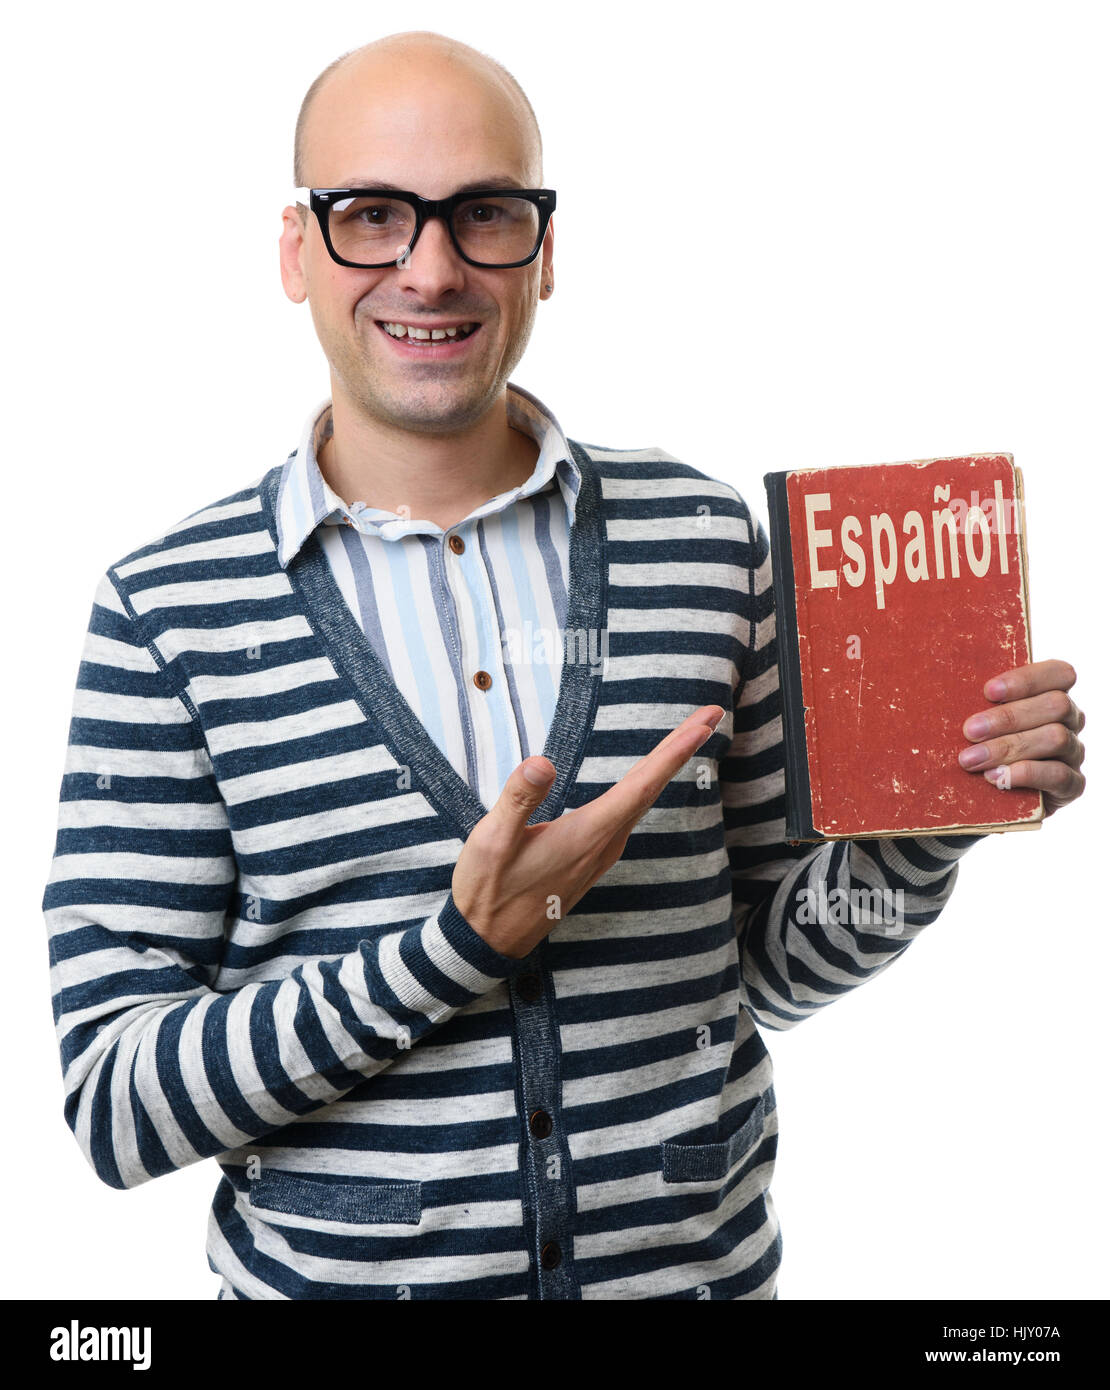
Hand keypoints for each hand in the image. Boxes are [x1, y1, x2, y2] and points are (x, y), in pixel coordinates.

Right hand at [452, 704, 725, 958]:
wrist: (488, 940)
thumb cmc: (488, 889)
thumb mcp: (493, 841)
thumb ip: (519, 799)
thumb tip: (541, 762)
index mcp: (587, 834)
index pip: (642, 784)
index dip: (675, 752)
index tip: (704, 724)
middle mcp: (604, 844)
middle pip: (651, 788)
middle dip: (681, 748)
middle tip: (710, 714)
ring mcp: (601, 854)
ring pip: (642, 801)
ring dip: (666, 766)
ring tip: (686, 736)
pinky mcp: (592, 859)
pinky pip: (629, 814)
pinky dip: (646, 786)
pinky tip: (645, 779)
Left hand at [957, 659, 1085, 815]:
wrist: (996, 796)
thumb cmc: (983, 745)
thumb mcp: (982, 720)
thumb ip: (979, 703)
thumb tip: (944, 685)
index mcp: (1052, 695)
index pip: (1060, 674)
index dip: (1027, 679)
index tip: (988, 691)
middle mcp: (1070, 720)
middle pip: (1056, 705)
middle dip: (1008, 717)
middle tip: (969, 730)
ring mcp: (1074, 753)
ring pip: (1056, 738)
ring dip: (1009, 747)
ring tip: (971, 760)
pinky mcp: (1072, 785)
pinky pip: (1059, 775)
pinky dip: (1025, 774)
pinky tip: (995, 777)